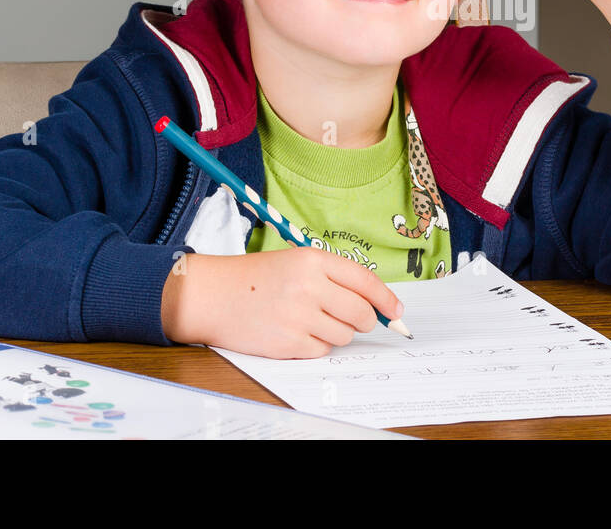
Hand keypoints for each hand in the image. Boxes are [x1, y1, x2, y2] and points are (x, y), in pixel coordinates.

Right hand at [161, 247, 404, 358]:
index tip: (397, 312)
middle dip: (364, 320)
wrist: (213, 295)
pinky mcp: (288, 343)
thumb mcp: (298, 262)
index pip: (366, 282)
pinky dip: (316, 345)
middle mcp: (309, 287)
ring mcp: (299, 317)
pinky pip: (323, 351)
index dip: (387, 300)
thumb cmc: (258, 277)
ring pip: (345, 335)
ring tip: (311, 320)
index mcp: (314, 260)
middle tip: (352, 318)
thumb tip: (379, 307)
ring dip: (337, 332)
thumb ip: (336, 278)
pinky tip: (296, 331)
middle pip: (361, 314)